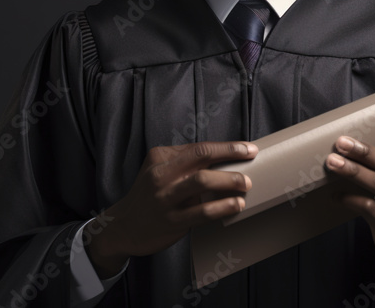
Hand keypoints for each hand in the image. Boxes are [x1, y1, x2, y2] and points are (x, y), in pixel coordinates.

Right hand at [86, 141, 257, 275]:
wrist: (123, 227)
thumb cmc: (150, 195)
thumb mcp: (158, 171)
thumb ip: (184, 163)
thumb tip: (224, 158)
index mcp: (161, 157)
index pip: (199, 147)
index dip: (227, 147)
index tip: (248, 148)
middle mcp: (161, 174)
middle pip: (201, 157)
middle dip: (231, 156)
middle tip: (251, 162)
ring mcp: (165, 197)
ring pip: (202, 181)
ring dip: (228, 180)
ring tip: (246, 185)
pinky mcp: (171, 220)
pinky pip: (201, 211)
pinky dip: (222, 206)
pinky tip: (235, 205)